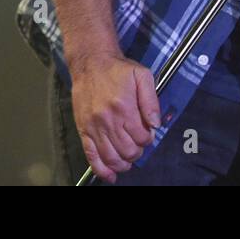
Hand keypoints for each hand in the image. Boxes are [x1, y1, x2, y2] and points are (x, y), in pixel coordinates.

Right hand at [69, 52, 160, 182]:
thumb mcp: (142, 76)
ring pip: (111, 157)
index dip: (148, 139)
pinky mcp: (83, 131)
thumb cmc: (118, 69)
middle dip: (137, 152)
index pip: (142, 137)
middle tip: (139, 144)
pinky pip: (92, 156)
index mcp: (124, 108)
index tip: (148, 133)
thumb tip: (156, 124)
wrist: (91, 63)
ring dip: (123, 163)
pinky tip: (110, 175)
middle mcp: (108, 121)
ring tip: (128, 159)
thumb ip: (151, 101)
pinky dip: (101, 170)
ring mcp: (94, 127)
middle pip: (127, 150)